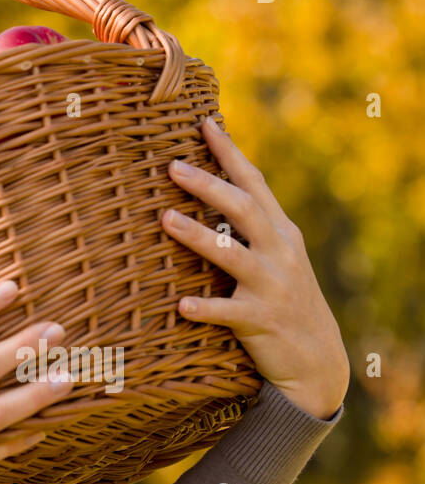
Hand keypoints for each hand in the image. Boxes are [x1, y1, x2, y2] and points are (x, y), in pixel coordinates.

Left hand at [160, 115, 348, 420]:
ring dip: (199, 236)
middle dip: (209, 185)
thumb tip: (207, 185)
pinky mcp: (262, 322)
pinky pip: (229, 313)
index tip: (204, 123)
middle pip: (244, 210)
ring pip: (234, 256)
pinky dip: (206, 308)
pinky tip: (181, 305)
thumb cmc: (283, 298)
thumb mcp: (276, 256)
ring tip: (165, 220)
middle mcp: (279, 253)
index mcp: (281, 232)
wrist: (318, 360)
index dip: (230, 152)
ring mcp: (272, 287)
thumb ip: (250, 225)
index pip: (254, 183)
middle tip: (172, 166)